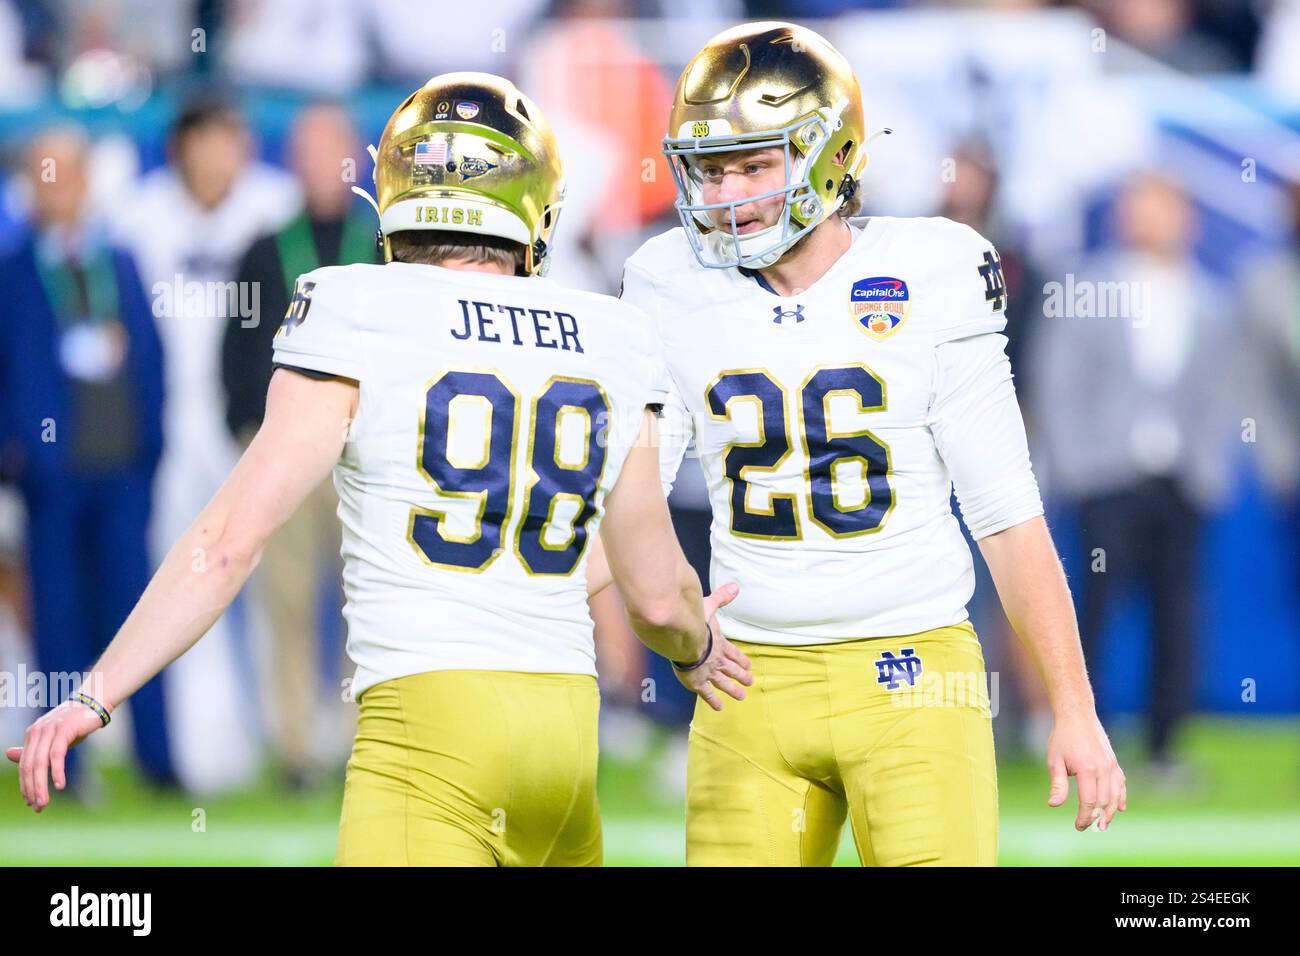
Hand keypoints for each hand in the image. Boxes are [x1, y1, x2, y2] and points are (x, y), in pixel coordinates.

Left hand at [6, 699, 107, 811]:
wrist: (94, 702)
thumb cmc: (74, 723)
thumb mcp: (52, 738)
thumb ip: (33, 748)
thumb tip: (9, 755)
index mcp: (32, 734)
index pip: (24, 765)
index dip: (25, 785)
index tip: (30, 802)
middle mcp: (37, 731)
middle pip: (29, 766)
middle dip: (31, 789)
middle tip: (36, 807)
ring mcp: (49, 730)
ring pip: (40, 764)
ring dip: (41, 786)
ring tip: (43, 802)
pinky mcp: (63, 729)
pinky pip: (56, 755)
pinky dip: (57, 772)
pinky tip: (59, 785)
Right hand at [674, 582, 752, 710]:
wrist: (685, 639)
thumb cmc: (695, 621)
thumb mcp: (708, 606)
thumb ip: (721, 597)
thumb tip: (735, 586)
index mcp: (718, 642)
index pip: (732, 652)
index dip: (740, 658)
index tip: (748, 665)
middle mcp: (716, 659)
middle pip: (731, 669)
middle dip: (741, 675)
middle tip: (750, 682)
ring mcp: (708, 671)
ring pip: (723, 683)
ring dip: (733, 689)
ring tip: (742, 696)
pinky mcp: (697, 682)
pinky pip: (707, 694)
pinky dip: (714, 700)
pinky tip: (720, 708)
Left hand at [1046, 710, 1126, 830]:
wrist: (1077, 716)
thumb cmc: (1063, 739)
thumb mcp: (1054, 761)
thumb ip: (1058, 785)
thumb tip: (1053, 805)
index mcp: (1087, 769)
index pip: (1089, 801)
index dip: (1084, 817)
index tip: (1078, 826)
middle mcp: (1103, 768)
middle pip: (1104, 801)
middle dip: (1096, 817)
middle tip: (1089, 828)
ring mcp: (1112, 765)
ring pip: (1115, 795)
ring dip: (1110, 812)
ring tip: (1103, 824)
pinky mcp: (1115, 762)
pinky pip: (1121, 784)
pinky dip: (1121, 797)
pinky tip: (1120, 808)